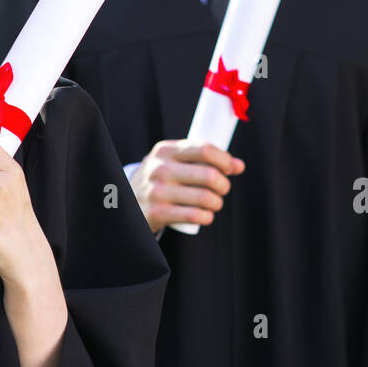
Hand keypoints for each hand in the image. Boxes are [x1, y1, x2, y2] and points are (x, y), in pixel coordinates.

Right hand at [130, 140, 244, 233]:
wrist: (127, 202)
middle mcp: (159, 168)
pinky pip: (194, 216)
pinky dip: (207, 217)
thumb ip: (203, 160)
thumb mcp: (173, 162)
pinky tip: (206, 216)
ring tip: (214, 204)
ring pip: (205, 198)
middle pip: (209, 175)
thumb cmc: (160, 179)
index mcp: (165, 150)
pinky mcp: (157, 212)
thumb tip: (239, 166)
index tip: (231, 168)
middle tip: (222, 190)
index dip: (224, 159)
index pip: (204, 149)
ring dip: (217, 203)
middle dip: (224, 185)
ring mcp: (157, 191)